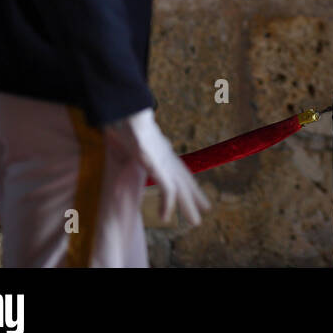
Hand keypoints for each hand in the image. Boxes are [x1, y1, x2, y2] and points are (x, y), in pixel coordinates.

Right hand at [105, 108, 210, 225]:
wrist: (127, 111)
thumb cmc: (127, 121)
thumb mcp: (135, 138)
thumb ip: (140, 148)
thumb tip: (137, 150)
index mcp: (163, 151)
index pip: (181, 170)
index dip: (189, 183)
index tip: (196, 193)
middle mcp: (167, 156)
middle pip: (185, 180)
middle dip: (195, 196)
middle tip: (205, 210)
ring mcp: (162, 161)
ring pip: (180, 188)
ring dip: (187, 205)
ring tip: (195, 221)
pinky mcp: (156, 165)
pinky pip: (166, 188)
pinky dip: (167, 204)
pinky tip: (165, 216)